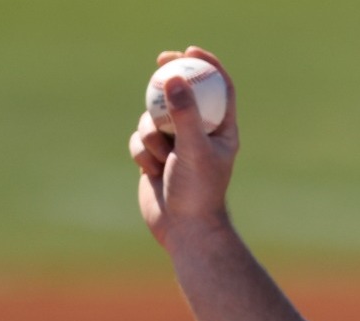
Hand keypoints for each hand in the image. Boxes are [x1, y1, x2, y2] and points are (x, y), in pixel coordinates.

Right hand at [129, 46, 239, 247]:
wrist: (184, 230)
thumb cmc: (198, 193)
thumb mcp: (193, 149)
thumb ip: (184, 114)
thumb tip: (172, 78)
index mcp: (221, 130)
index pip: (218, 88)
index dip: (205, 65)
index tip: (188, 51)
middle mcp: (199, 135)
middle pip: (183, 94)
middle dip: (169, 78)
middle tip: (160, 61)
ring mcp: (175, 145)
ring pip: (153, 117)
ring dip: (151, 132)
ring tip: (162, 158)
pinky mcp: (154, 157)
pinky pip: (139, 138)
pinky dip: (141, 150)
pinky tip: (150, 170)